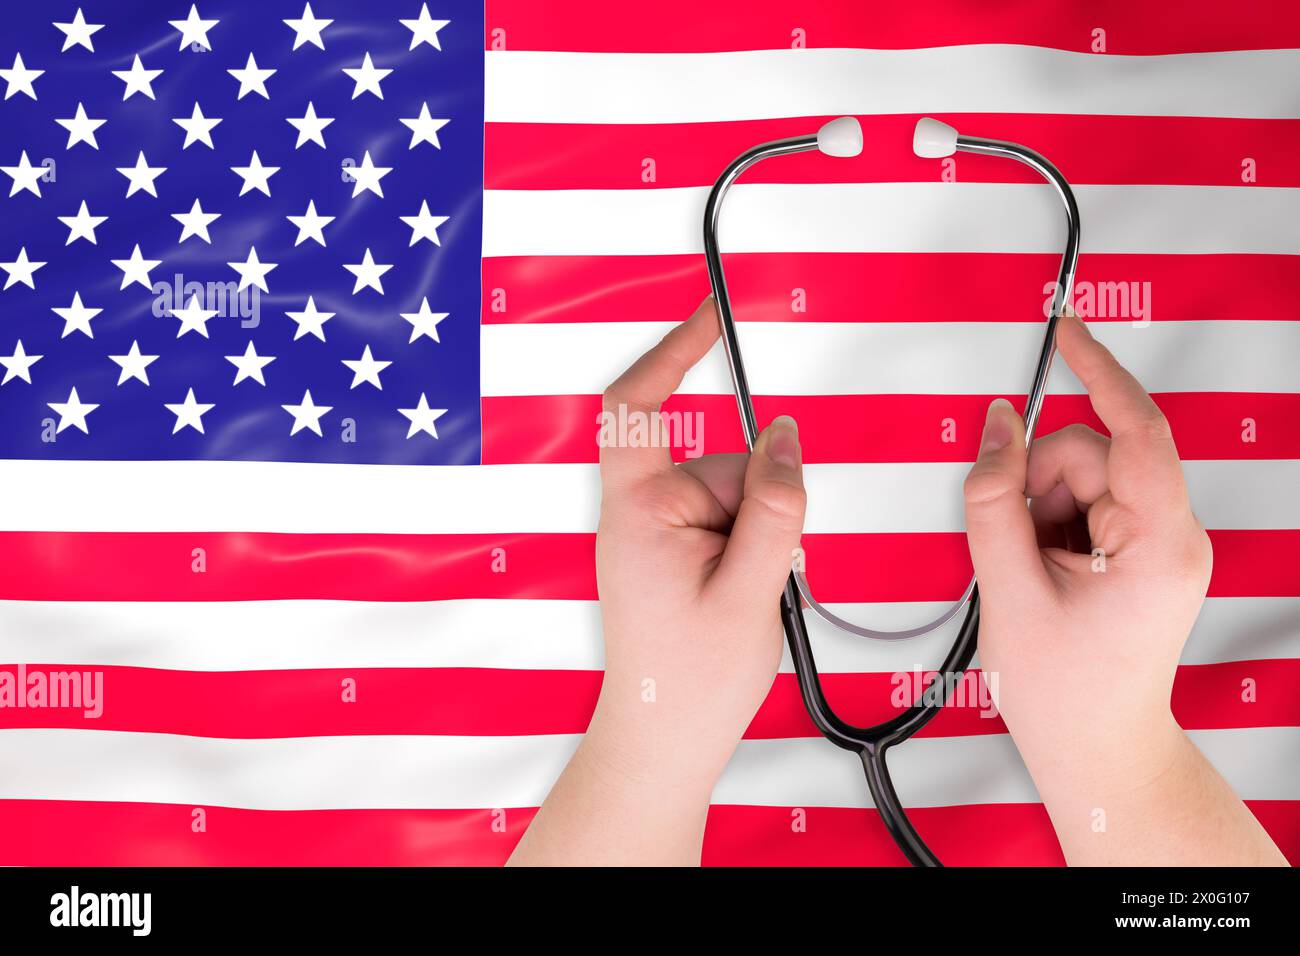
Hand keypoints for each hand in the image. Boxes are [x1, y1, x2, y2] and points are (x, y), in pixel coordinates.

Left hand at [509, 297, 805, 864]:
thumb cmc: (685, 684)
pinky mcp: (671, 554)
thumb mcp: (748, 590)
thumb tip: (784, 438)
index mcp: (638, 512)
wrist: (661, 742)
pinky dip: (751, 550)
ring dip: (758, 536)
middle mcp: (639, 516)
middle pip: (720, 463)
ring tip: (745, 597)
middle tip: (763, 568)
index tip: (709, 316)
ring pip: (734, 496)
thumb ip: (772, 507)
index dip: (671, 352)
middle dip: (760, 506)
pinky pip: (728, 524)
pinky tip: (743, 594)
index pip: (638, 408)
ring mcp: (654, 536)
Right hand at [966, 313, 1283, 864]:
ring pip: (1081, 477)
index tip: (1068, 329)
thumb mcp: (1009, 591)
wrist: (1096, 749)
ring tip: (1031, 572)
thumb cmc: (1067, 693)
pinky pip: (1084, 504)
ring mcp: (1159, 543)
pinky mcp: (1141, 551)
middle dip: (1036, 486)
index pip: (1136, 428)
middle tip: (1014, 546)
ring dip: (1038, 510)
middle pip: (1090, 454)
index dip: (1098, 370)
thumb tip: (995, 429)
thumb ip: (994, 499)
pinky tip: (1043, 572)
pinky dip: (1049, 526)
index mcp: (1160, 543)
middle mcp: (1173, 535)